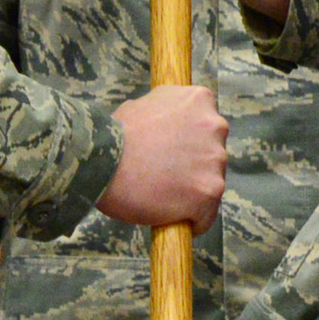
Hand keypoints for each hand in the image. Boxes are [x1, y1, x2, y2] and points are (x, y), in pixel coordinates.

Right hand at [98, 85, 227, 231]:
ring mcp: (215, 160)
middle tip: (167, 174)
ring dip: (193, 191)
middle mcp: (215, 126)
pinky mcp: (210, 191)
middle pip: (212, 152)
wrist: (103, 160)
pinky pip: (206, 214)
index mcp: (200, 100)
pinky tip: (173, 218)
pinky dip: (192, 219)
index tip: (174, 152)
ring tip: (165, 196)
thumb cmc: (117, 135)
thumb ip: (168, 114)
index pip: (206, 124)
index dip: (189, 141)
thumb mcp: (145, 104)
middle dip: (195, 165)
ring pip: (211, 182)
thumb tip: (170, 125)